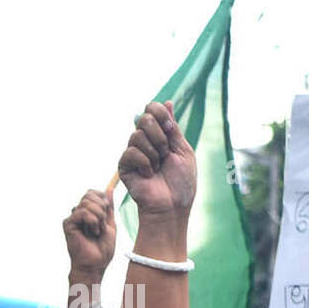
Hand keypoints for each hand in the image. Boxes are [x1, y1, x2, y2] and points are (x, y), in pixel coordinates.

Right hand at [63, 189, 115, 277]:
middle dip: (102, 208)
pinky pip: (82, 212)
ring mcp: (72, 217)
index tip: (107, 212)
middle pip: (89, 195)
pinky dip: (92, 221)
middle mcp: (78, 213)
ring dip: (98, 217)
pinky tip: (92, 232)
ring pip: (87, 203)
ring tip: (97, 231)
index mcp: (88, 212)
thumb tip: (109, 189)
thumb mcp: (110, 225)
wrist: (96, 265)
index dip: (103, 199)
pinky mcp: (68, 223)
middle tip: (102, 225)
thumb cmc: (102, 249)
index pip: (92, 193)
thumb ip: (109, 208)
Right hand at [117, 101, 195, 220]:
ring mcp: (133, 151)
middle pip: (144, 118)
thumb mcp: (183, 151)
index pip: (152, 108)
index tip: (171, 131)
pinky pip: (132, 151)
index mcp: (159, 134)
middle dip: (160, 137)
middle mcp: (144, 140)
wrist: (173, 206)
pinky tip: (149, 174)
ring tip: (158, 168)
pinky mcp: (124, 164)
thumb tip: (167, 101)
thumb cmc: (182, 182)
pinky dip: (146, 163)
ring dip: (154, 153)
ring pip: (137, 135)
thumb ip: (174, 127)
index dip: (161, 114)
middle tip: (166, 154)